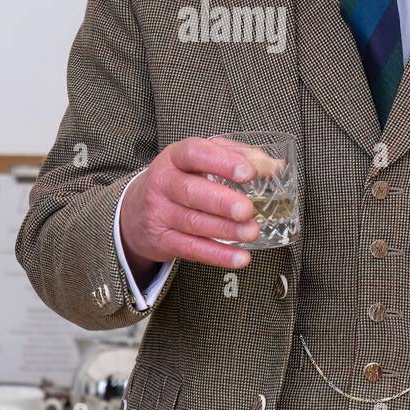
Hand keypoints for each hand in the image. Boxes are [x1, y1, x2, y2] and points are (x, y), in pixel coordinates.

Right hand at [119, 136, 262, 276]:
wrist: (136, 210)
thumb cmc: (180, 179)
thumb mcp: (202, 160)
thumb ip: (238, 156)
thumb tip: (273, 167)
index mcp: (175, 157)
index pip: (195, 153)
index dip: (221, 162)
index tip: (246, 172)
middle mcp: (163, 183)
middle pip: (191, 191)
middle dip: (221, 202)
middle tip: (247, 209)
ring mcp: (159, 213)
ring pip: (193, 223)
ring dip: (225, 230)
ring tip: (251, 232)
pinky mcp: (162, 240)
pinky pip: (192, 249)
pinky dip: (218, 255)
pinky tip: (240, 257)